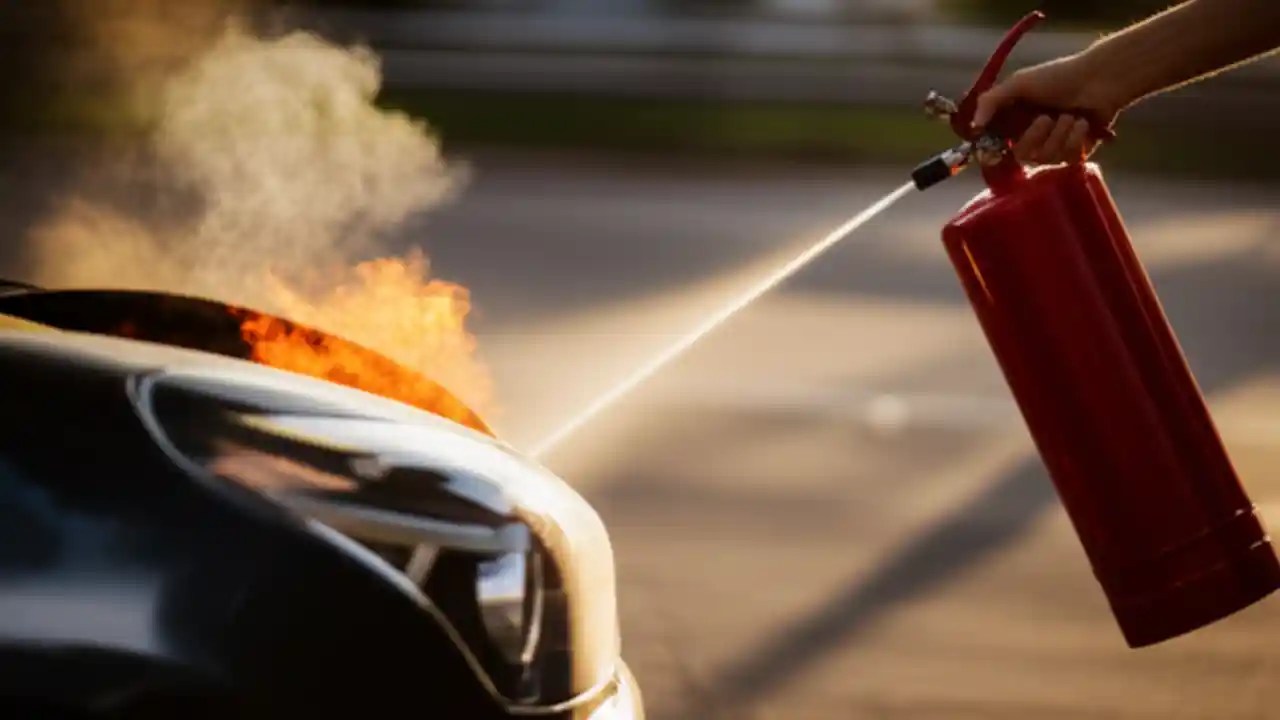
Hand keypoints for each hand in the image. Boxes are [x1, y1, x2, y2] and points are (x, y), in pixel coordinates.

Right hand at [972, 54, 1123, 164]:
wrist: (1100, 78)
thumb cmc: (1059, 76)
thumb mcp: (1019, 83)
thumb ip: (991, 101)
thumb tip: (974, 126)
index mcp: (1014, 120)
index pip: (996, 145)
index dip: (995, 149)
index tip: (999, 144)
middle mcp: (1031, 136)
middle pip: (1021, 156)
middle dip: (1035, 137)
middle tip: (1047, 118)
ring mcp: (1054, 146)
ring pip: (1046, 158)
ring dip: (1059, 135)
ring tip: (1071, 116)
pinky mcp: (1075, 152)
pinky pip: (1067, 159)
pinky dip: (1075, 139)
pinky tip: (1083, 123)